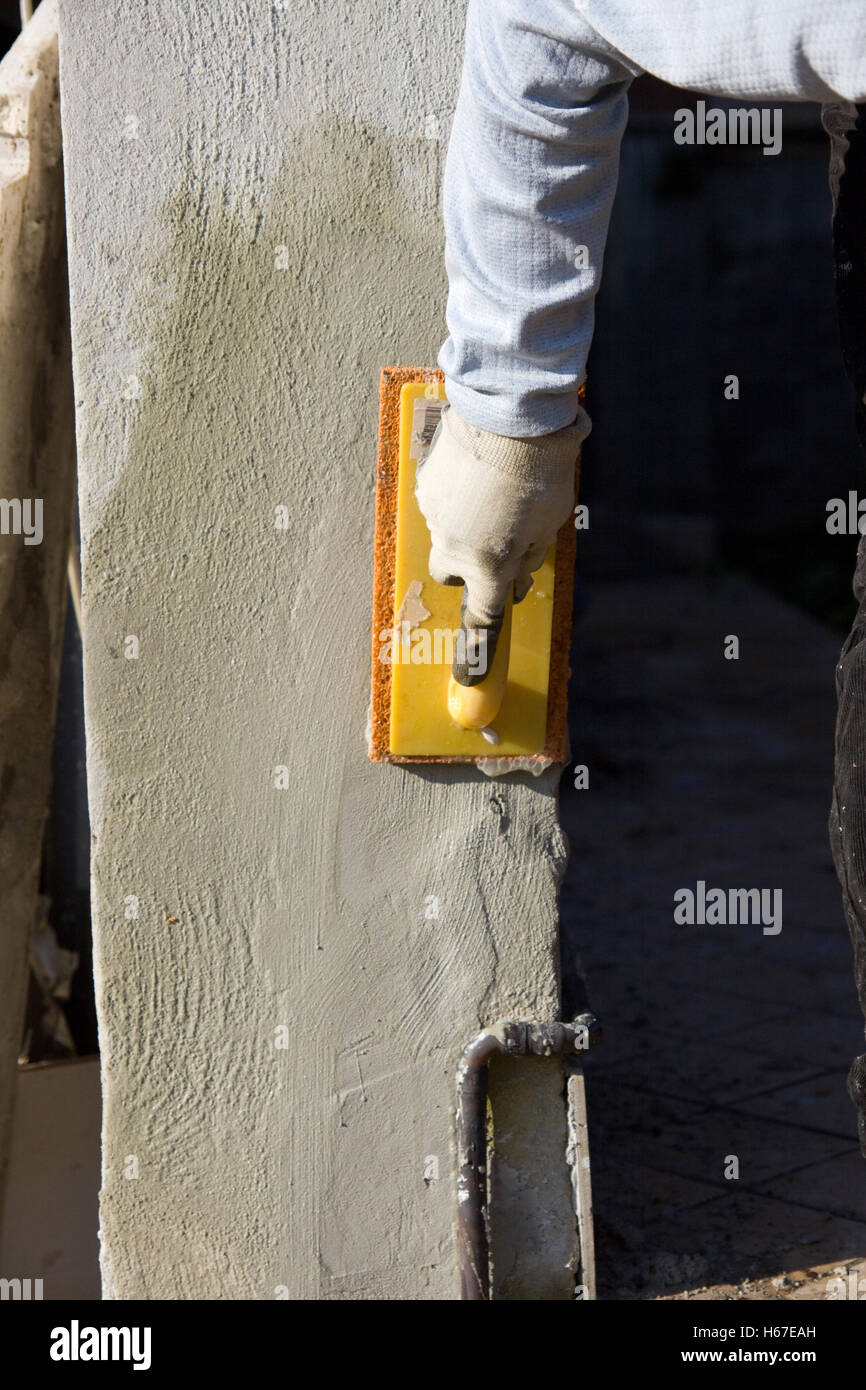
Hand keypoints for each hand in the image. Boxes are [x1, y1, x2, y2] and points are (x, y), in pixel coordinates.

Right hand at [414, 405, 578, 624]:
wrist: (508, 414)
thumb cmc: (539, 472)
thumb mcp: (549, 522)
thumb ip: (530, 555)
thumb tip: (519, 575)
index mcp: (490, 564)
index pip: (482, 615)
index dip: (478, 641)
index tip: (471, 664)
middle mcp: (455, 547)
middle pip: (451, 574)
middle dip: (469, 567)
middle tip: (496, 541)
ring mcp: (435, 515)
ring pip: (445, 535)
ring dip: (465, 526)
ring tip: (493, 492)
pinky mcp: (426, 485)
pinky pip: (439, 504)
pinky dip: (456, 498)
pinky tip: (476, 473)